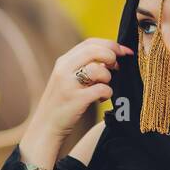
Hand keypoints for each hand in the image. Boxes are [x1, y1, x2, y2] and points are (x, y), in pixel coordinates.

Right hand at [21, 39, 131, 158]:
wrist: (46, 127)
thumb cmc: (61, 103)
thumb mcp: (67, 79)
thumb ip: (83, 66)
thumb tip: (111, 58)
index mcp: (63, 62)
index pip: (90, 43)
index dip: (110, 44)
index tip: (123, 52)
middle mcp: (64, 70)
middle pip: (95, 50)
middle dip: (111, 56)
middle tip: (117, 67)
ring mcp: (69, 85)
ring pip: (99, 69)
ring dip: (108, 78)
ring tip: (103, 86)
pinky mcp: (76, 100)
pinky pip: (102, 89)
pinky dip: (107, 93)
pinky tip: (101, 99)